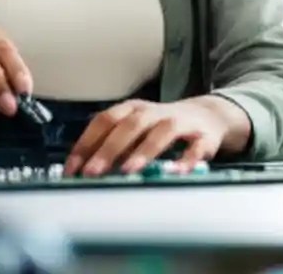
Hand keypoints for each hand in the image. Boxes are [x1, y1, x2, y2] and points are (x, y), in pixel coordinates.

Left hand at [64, 97, 234, 177]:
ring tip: (128, 171)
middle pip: (130, 125)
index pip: (105, 120)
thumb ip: (112, 145)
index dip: (86, 143)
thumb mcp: (135, 129)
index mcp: (133, 109)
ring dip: (144, 150)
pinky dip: (187, 160)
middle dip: (109, 149)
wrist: (209, 116)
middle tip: (93, 172)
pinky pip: (196, 147)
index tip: (72, 168)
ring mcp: (180, 123)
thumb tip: (82, 170)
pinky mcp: (204, 136)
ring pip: (162, 132)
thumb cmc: (162, 127)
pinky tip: (176, 172)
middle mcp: (155, 113)